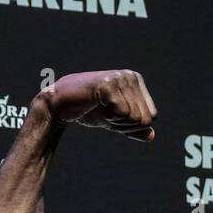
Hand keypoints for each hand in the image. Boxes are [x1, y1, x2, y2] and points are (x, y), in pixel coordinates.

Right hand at [37, 70, 156, 140]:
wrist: (60, 105)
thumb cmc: (89, 111)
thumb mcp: (116, 121)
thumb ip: (134, 128)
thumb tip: (151, 136)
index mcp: (136, 81)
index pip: (151, 117)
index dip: (132, 125)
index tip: (114, 115)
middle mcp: (131, 76)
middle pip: (145, 119)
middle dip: (124, 125)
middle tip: (105, 113)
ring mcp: (120, 78)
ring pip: (135, 118)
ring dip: (116, 121)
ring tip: (100, 108)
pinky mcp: (108, 85)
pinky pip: (123, 113)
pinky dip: (110, 117)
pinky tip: (96, 105)